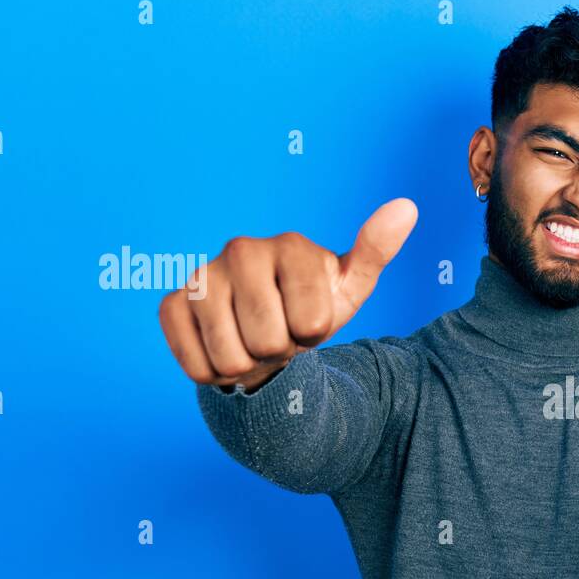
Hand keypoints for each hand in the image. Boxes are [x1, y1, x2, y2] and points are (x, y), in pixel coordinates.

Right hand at [159, 197, 418, 391]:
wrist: (265, 333)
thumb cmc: (310, 308)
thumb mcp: (351, 286)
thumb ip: (376, 250)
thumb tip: (407, 207)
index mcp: (291, 245)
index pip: (312, 322)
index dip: (313, 335)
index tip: (310, 320)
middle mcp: (241, 250)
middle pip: (269, 340)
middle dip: (280, 351)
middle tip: (280, 334)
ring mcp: (201, 276)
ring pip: (231, 355)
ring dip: (248, 364)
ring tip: (254, 340)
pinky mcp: (171, 304)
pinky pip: (196, 362)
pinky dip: (214, 372)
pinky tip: (223, 348)